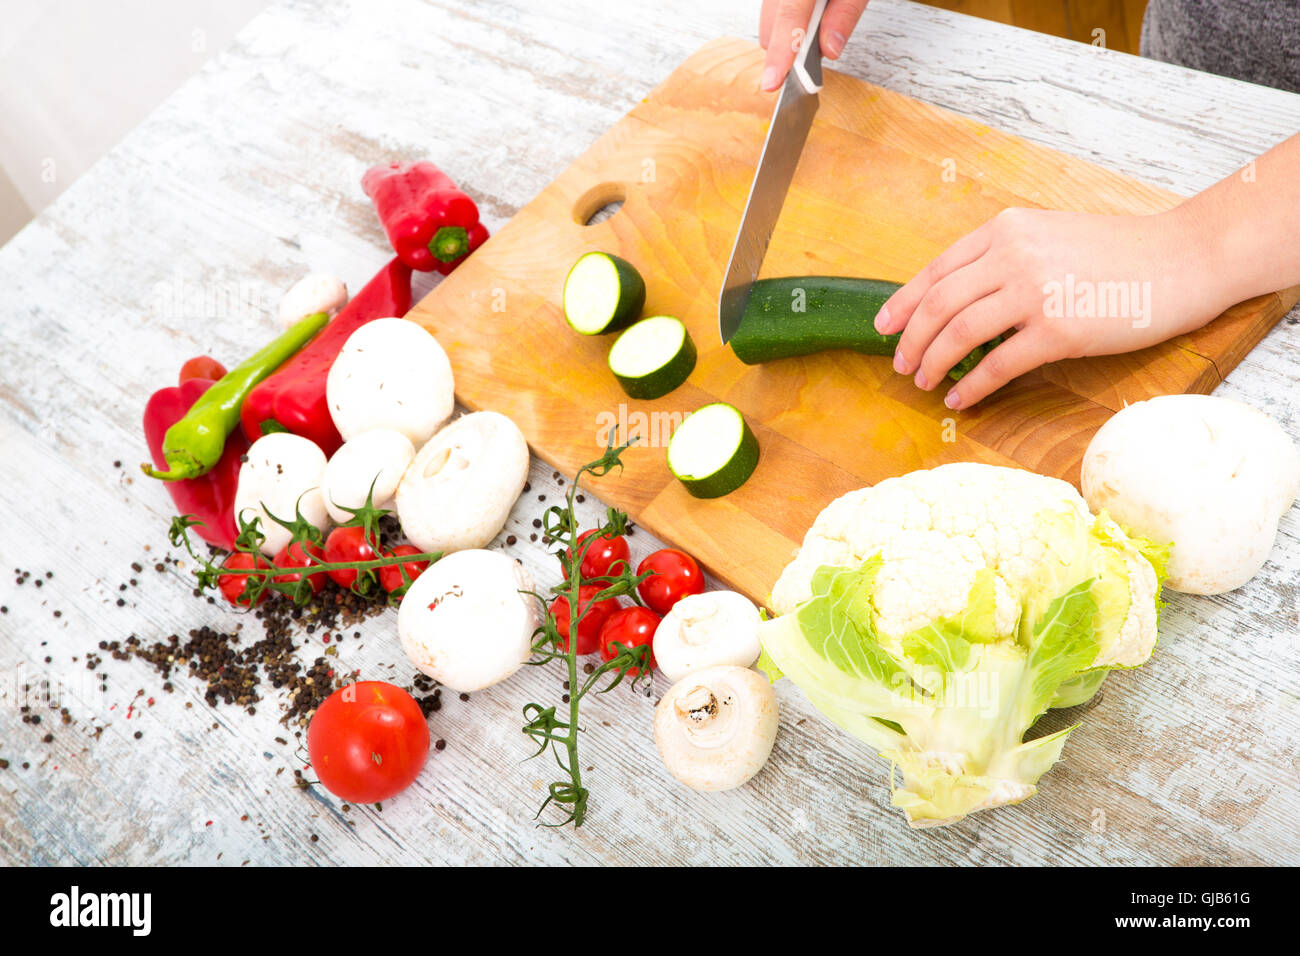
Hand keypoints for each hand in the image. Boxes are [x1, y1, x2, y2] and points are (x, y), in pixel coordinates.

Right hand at [759, 0, 869, 90]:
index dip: (781, 51)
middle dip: (789, 46)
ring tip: (820, 20)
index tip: (773, 81)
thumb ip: (846, 12)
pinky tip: (811, 13)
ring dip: (791, 31)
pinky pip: (774, 6)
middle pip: (772, 22)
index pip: (789, 15)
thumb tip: (829, 50)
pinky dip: (791, 18)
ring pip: (770, 16)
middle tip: (816, 53)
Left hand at [876, 206, 1225, 408]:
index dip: (902, 303)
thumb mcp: (1049, 237)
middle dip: (911, 341)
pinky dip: (971, 386)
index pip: (936, 271)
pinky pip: (997, 366)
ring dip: (932, 364)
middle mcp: (1013, 256)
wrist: (1182, 258)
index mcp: (1006, 231)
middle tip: (900, 365)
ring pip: (958, 335)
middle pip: (938, 305)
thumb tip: (959, 299)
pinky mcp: (1058, 331)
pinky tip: (961, 398)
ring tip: (924, 384)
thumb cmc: (1118, 253)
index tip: (883, 327)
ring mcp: (1034, 293)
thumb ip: (1004, 259)